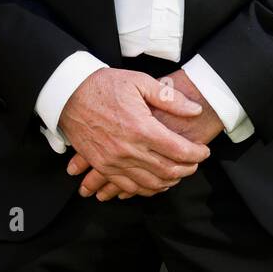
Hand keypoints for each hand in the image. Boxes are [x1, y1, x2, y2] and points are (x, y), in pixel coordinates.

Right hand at [67, 68, 224, 200]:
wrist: (68, 94)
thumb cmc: (104, 85)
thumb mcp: (139, 82)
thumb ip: (169, 98)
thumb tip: (195, 110)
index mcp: (141, 127)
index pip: (178, 150)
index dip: (196, 154)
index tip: (203, 151)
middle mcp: (128, 149)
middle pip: (166, 170)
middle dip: (186, 169)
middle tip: (195, 163)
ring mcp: (113, 161)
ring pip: (149, 183)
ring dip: (168, 182)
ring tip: (178, 174)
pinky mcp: (101, 165)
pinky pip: (127, 186)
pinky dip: (145, 189)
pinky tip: (154, 183)